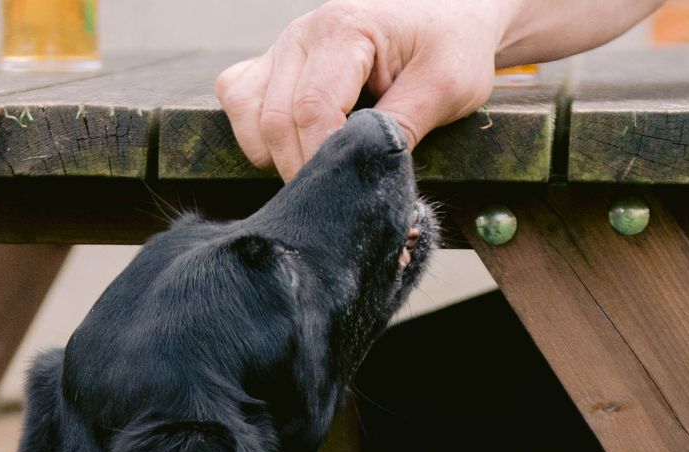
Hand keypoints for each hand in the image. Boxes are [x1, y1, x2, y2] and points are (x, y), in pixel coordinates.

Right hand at [216, 0, 508, 179]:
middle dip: (302, 169)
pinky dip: (257, 134)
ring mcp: (281, 46)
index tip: (349, 191)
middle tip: (342, 197)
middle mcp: (301, 33)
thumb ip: (404, 123)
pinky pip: (238, 100)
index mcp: (344, 28)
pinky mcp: (272, 61)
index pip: (312, 108)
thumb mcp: (449, 84)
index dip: (324, 160)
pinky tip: (297, 145)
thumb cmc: (450, 45)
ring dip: (276, 154)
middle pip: (276, 120)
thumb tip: (363, 169)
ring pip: (247, 113)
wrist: (445, 12)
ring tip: (323, 168)